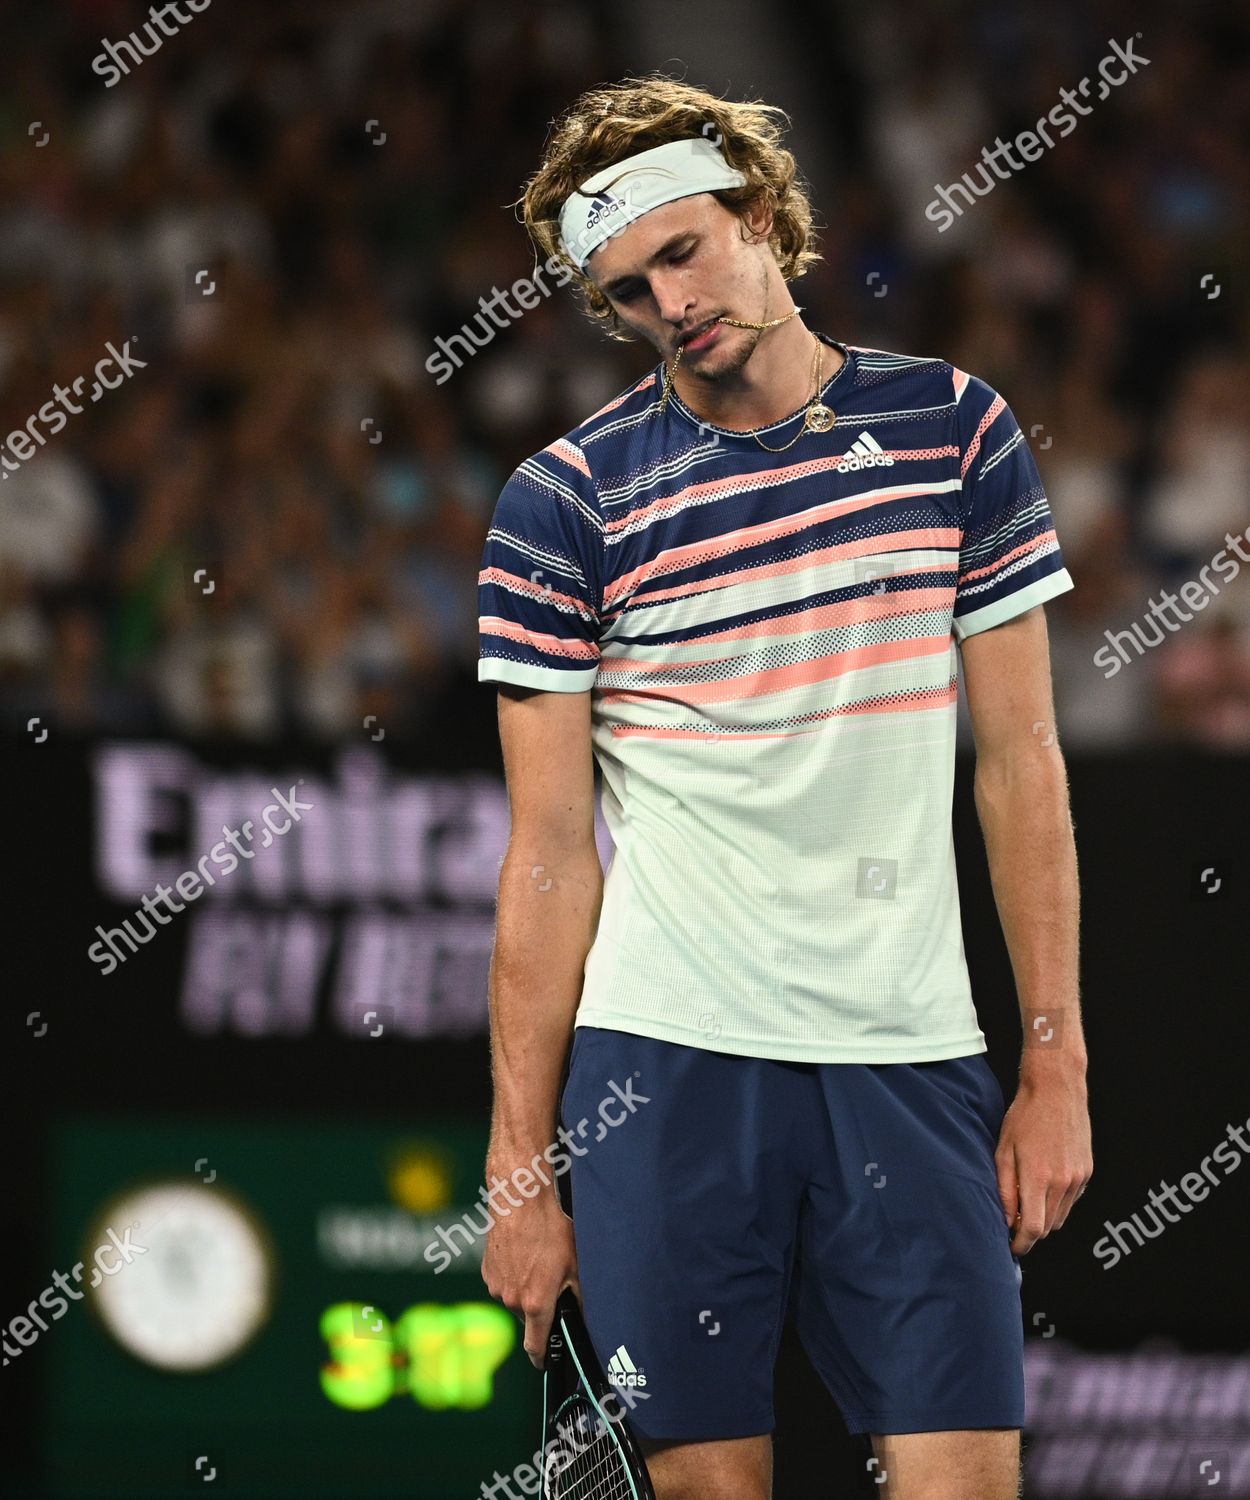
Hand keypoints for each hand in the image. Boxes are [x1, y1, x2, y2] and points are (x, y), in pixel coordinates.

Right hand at [481, 1187, 579, 1367]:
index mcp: (535, 1304)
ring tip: (537, 1260)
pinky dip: (512, 1274)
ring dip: (525, 1289)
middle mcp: (512, 1300)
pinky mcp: (487, 1271)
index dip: (543, 1358)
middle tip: (552, 1281)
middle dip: (539, 1308)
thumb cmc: (550, 1230)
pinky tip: (523, 1252)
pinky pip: (503, 1282)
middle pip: (528, 1317)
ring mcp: (497, 1286)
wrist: (520, 1202)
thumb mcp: (574, 1265)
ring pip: (515, 1299)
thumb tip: (580, 1316)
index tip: (547, 1363)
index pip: (536, 1347)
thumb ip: (577, 1297)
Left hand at [995, 1068, 1091, 1254]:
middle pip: (1048, 1226)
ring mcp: (1078, 1178)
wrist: (1056, 1090)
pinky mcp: (1087, 1172)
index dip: (1022, 1243)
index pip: (1033, 1228)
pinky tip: (1044, 1184)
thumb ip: (1004, 1188)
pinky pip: (1071, 1200)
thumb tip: (1005, 1219)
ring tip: (1027, 1201)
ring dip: (1044, 1217)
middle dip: (1030, 1231)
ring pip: (1061, 1216)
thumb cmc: (1024, 1116)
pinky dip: (1058, 1202)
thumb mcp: (1003, 1150)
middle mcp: (1063, 1181)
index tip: (1012, 1247)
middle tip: (1013, 1222)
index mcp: (1038, 1176)